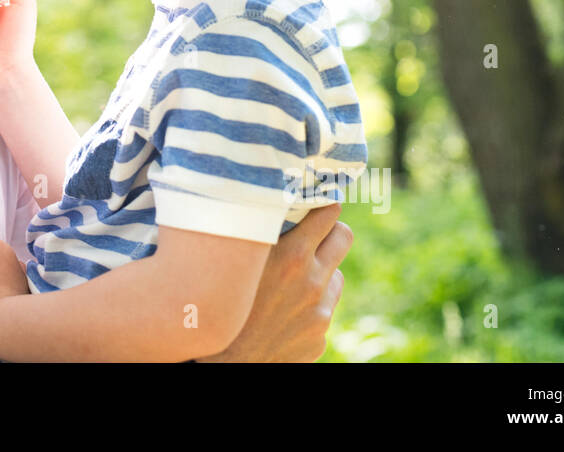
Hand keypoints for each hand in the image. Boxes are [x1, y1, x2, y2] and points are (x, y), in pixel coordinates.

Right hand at [195, 204, 352, 361]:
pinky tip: (281, 311)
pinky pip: (323, 309)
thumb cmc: (220, 302)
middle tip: (315, 231)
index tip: (317, 200)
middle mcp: (312, 283)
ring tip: (288, 279)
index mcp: (292, 257)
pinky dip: (308, 305)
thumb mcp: (239, 259)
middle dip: (332, 230)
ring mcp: (319, 313)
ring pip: (334, 275)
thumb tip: (272, 202)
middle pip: (344, 237)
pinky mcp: (319, 337)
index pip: (329, 213)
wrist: (224, 363)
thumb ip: (261, 232)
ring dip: (319, 272)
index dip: (323, 203)